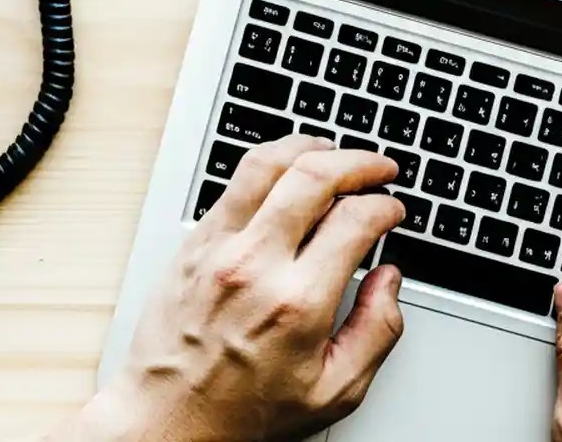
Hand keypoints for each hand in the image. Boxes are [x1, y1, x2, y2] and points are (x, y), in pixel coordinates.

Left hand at [84, 135, 405, 441]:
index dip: (386, 207)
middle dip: (359, 162)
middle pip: (314, 175)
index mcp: (297, 302)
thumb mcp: (334, 392)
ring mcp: (218, 248)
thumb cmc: (243, 411)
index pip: (355, 220)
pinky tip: (286, 172)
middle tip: (379, 168)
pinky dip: (267, 166)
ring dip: (308, 147)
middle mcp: (255, 265)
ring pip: (266, 164)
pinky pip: (232, 184)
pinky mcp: (192, 244)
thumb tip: (389, 281)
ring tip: (332, 151)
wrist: (167, 420)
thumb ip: (376, 332)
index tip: (393, 210)